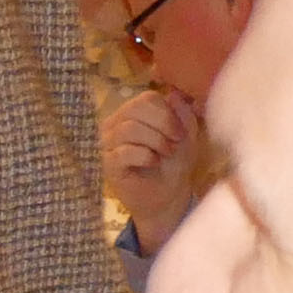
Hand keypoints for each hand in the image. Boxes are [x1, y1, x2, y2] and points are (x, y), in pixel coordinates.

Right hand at [100, 86, 202, 249]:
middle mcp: (115, 125)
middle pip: (136, 108)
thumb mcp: (186, 136)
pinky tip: (153, 163)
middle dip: (163, 125)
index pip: (145, 99)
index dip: (167, 113)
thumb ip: (183, 113)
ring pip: (129, 128)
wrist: (166, 198)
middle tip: (174, 144)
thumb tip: (172, 93)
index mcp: (132, 114)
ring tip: (165, 154)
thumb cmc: (173, 164)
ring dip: (156, 141)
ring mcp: (107, 145)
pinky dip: (145, 156)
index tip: (180, 133)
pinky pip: (124, 152)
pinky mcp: (107, 165)